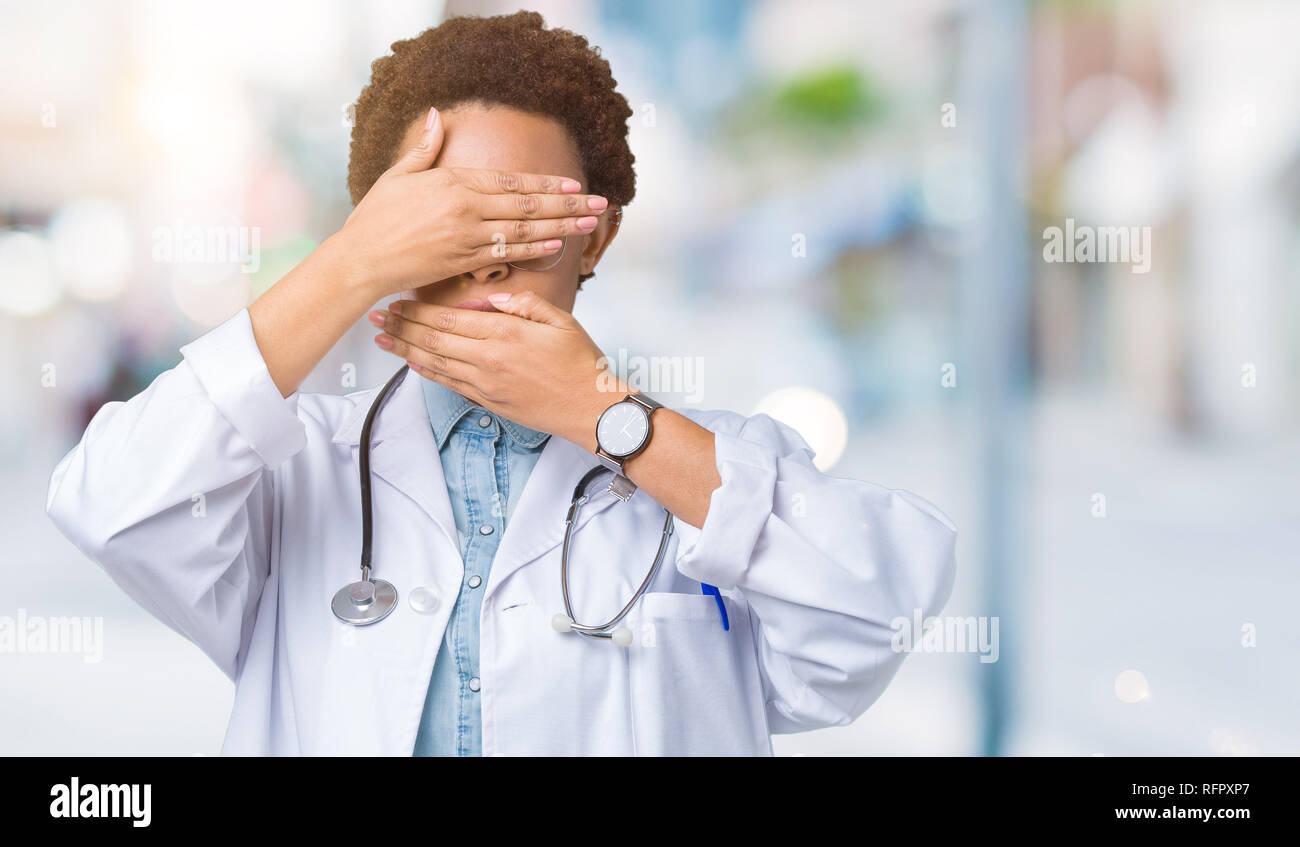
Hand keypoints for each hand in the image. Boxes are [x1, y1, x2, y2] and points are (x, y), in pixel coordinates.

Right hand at [335, 106, 608, 297]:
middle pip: (527, 203)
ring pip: (524, 228)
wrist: (360, 259)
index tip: (572, 183)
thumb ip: (424, 148)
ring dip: (561, 225)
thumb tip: (436, 115)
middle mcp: (465, 207)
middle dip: (567, 203)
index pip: (510, 180)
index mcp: (452, 182)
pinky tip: (557, 244)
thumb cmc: (375, 218)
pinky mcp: (463, 261)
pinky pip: (507, 253)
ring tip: (589, 222)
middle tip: (598, 202)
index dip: (544, 183)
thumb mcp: (398, 175)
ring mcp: (466, 235)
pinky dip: (534, 248)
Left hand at [368, 291, 627, 450]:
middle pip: (433, 340)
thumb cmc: (580, 361)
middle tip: (378, 317)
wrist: (590, 407)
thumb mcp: (558, 319)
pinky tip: (411, 363)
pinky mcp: (488, 402)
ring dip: (404, 349)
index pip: (449, 318)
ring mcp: (486, 383)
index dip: (418, 310)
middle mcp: (489, 359)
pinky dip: (426, 372)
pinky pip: (449, 384)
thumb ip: (521, 303)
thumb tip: (487, 300)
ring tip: (382, 339)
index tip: (398, 301)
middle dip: (402, 327)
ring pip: (434, 363)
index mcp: (506, 333)